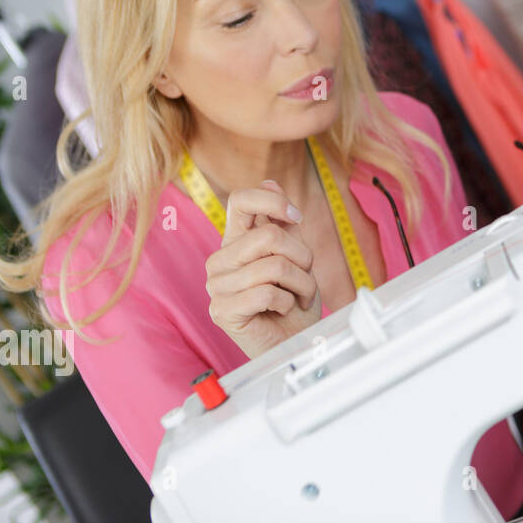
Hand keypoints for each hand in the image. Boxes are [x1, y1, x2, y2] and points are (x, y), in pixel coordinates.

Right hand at [204, 179, 320, 358]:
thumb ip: (282, 223)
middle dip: (302, 256)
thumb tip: (269, 181)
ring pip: (274, 266)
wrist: (295, 342)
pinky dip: (288, 302)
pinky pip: (267, 294)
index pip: (240, 200)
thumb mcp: (295, 255)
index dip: (272, 201)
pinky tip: (283, 310)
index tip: (296, 218)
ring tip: (298, 296)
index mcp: (235, 241)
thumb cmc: (294, 300)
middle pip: (269, 236)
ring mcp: (217, 286)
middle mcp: (220, 259)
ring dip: (301, 283)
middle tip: (305, 275)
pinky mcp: (221, 311)